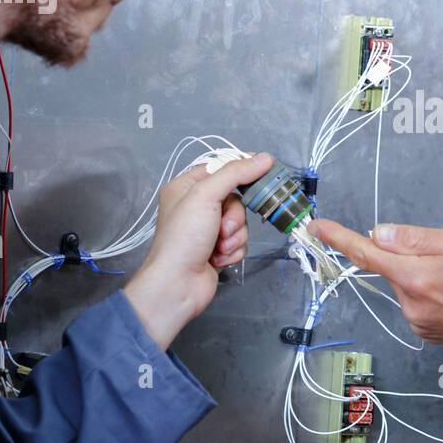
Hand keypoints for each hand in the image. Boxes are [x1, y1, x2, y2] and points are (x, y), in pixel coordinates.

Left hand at [122, 152, 273, 350]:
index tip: (265, 171)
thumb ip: (235, 174)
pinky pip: (239, 242)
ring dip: (235, 236)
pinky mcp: (217, 250)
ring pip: (240, 222)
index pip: (221, 169)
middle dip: (234, 217)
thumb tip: (265, 157)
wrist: (177, 284)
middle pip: (235, 199)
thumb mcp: (206, 196)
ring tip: (219, 247)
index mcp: (186, 187)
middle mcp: (195, 206)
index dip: (241, 171)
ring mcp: (207, 230)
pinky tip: (218, 259)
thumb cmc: (184, 236)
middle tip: (223, 228)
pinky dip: (233, 250)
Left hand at [308, 219, 442, 358]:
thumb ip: (418, 239)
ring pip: (409, 287)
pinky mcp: (431, 334)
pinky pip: (420, 304)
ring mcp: (421, 324)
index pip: (367, 255)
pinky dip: (434, 294)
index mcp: (417, 277)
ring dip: (426, 276)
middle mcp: (412, 305)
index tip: (317, 228)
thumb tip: (380, 233)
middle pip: (395, 270)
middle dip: (413, 257)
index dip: (340, 239)